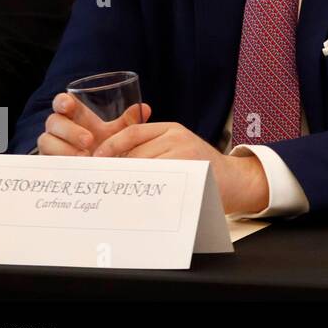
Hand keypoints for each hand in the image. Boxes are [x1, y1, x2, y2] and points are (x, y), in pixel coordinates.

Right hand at [37, 93, 150, 156]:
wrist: (96, 168)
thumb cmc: (104, 145)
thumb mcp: (116, 133)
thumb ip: (128, 121)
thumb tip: (144, 108)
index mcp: (73, 115)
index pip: (61, 102)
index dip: (62, 102)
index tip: (69, 106)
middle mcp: (59, 128)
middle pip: (53, 122)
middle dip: (69, 130)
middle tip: (89, 140)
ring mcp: (52, 145)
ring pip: (46, 141)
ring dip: (63, 148)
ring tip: (84, 156)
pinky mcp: (49, 161)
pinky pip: (47, 161)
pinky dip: (60, 162)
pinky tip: (75, 166)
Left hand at [92, 121, 268, 215]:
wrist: (233, 179)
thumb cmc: (199, 167)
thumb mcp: (178, 146)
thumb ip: (153, 147)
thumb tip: (112, 161)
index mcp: (170, 128)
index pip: (132, 133)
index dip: (110, 146)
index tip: (95, 160)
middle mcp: (177, 137)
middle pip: (134, 152)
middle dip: (116, 168)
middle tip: (100, 181)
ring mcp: (184, 153)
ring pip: (143, 168)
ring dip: (127, 181)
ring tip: (114, 192)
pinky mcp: (189, 171)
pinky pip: (158, 181)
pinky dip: (144, 190)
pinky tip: (135, 198)